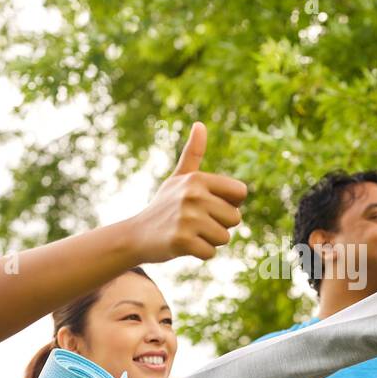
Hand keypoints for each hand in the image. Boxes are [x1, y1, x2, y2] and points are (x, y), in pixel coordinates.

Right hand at [128, 122, 247, 261]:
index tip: (210, 205)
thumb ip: (193, 153)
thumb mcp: (178, 178)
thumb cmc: (164, 206)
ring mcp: (186, 219)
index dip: (230, 203)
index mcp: (197, 179)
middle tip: (196, 223)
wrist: (136, 235)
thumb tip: (200, 124)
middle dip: (220, 225)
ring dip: (210, 240)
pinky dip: (200, 253)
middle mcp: (193, 195)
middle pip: (235, 219)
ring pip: (224, 238)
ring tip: (189, 233)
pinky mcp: (181, 241)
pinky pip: (210, 252)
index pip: (241, 193)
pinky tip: (183, 245)